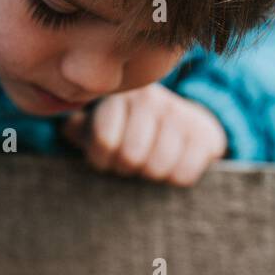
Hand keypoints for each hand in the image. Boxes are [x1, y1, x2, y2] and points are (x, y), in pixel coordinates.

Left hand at [61, 83, 227, 186]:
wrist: (182, 122)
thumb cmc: (130, 130)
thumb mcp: (99, 125)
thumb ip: (80, 128)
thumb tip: (68, 127)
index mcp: (120, 96)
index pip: (105, 141)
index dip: (102, 160)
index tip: (107, 157)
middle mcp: (152, 99)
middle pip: (132, 157)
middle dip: (128, 169)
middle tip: (131, 163)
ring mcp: (181, 115)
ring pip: (158, 168)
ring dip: (151, 174)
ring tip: (150, 163)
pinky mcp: (205, 134)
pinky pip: (184, 175)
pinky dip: (176, 178)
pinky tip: (173, 164)